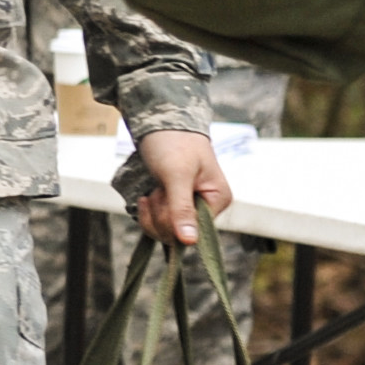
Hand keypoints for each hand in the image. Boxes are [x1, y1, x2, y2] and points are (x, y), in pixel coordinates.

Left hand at [132, 127, 231, 247]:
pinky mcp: (173, 206)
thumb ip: (182, 208)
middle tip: (158, 188)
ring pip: (164, 230)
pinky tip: (146, 196)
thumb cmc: (173, 142)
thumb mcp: (176, 174)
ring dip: (152, 211)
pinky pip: (157, 223)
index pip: (194, 231)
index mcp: (218, 199)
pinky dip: (147, 212)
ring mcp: (189, 207)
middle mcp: (207, 206)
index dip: (171, 220)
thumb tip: (189, 242)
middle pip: (177, 234)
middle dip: (159, 213)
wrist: (159, 122)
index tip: (161, 196)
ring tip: (154, 188)